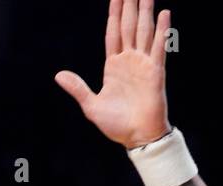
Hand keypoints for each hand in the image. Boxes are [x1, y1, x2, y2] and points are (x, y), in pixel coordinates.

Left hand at [55, 0, 172, 148]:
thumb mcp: (91, 105)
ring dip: (145, 12)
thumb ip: (77, 88)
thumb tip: (58, 75)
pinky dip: (162, 31)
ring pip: (144, 32)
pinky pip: (158, 47)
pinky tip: (164, 14)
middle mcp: (130, 60)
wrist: (136, 137)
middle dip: (129, 6)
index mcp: (113, 66)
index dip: (114, 15)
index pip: (113, 33)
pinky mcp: (155, 72)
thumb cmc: (116, 124)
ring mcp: (144, 64)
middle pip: (129, 27)